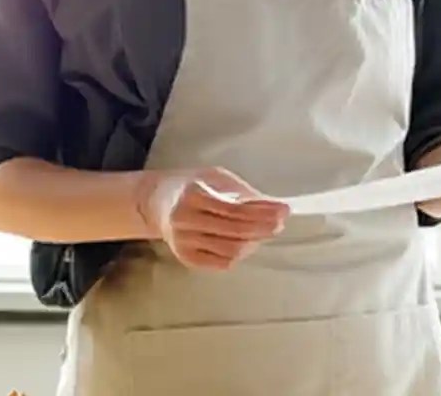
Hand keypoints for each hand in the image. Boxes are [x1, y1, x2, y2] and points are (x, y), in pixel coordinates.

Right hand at [136, 167, 288, 271]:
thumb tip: (274, 208)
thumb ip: (243, 193)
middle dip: (263, 228)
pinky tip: (245, 243)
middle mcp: (185, 219)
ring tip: (263, 232)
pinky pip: (221, 263)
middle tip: (280, 223)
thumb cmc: (192, 186)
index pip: (235, 209)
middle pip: (235, 231)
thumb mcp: (216, 178)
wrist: (156, 202)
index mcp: (193, 194)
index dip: (263, 212)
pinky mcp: (185, 258)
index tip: (284, 210)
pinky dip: (238, 255)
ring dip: (253, 242)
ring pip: (231, 250)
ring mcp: (183, 242)